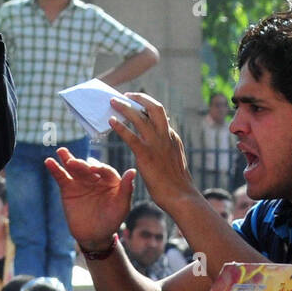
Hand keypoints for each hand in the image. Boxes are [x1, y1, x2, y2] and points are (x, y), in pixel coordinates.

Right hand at [45, 147, 134, 252]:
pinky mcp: (68, 188)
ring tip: (61, 151)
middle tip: (74, 163)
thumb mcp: (122, 206)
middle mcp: (96, 177)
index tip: (94, 169)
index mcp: (111, 179)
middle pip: (88, 167)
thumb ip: (126, 189)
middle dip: (81, 164)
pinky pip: (61, 177)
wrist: (94, 235)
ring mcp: (81, 182)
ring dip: (68, 159)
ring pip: (74, 168)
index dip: (100, 169)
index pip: (105, 170)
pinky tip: (49, 161)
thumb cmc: (112, 221)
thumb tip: (132, 171)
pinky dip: (55, 169)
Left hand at [108, 93, 196, 207]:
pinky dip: (120, 126)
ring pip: (140, 118)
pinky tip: (111, 121)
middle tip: (126, 95)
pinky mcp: (146, 155)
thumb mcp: (173, 158)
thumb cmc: (175, 182)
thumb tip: (161, 141)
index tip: (135, 102)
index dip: (146, 106)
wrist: (180, 195)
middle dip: (139, 98)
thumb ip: (167, 147)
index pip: (160, 115)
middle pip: (154, 108)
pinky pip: (131, 136)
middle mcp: (166, 136)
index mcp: (172, 137)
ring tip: (113, 102)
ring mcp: (157, 144)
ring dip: (125, 107)